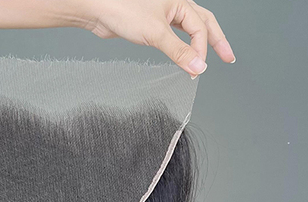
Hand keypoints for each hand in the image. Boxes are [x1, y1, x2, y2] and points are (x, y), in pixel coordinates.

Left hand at [76, 0, 234, 76]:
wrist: (98, 10)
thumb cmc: (123, 10)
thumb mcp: (156, 33)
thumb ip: (178, 51)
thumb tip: (197, 66)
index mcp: (181, 2)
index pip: (200, 29)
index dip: (202, 50)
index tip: (198, 69)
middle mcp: (175, 5)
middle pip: (203, 24)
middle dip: (216, 41)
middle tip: (228, 57)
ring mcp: (163, 15)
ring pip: (188, 30)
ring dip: (198, 45)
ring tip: (206, 59)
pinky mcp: (151, 25)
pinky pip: (172, 36)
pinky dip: (180, 46)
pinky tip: (182, 54)